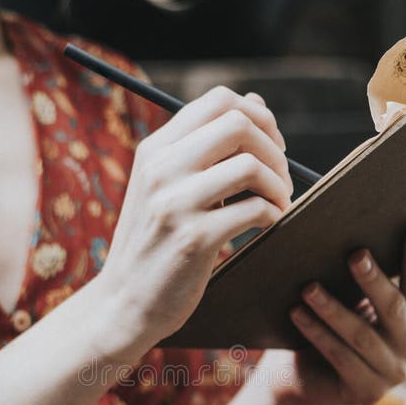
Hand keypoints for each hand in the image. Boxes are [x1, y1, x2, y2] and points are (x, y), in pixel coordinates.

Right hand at [98, 87, 292, 350]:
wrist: (124, 303)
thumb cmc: (155, 244)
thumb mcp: (166, 188)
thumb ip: (205, 148)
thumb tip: (256, 103)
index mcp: (155, 150)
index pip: (218, 101)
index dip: (258, 116)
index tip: (271, 146)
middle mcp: (161, 169)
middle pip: (239, 124)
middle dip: (274, 149)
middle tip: (281, 179)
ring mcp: (175, 203)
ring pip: (250, 165)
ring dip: (279, 184)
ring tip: (278, 204)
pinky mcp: (193, 240)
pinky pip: (254, 210)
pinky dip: (273, 215)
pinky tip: (267, 225)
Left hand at [256, 227, 405, 404]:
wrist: (299, 376)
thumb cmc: (326, 327)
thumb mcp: (349, 302)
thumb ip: (363, 280)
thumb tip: (363, 229)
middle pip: (393, 309)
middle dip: (373, 280)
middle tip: (355, 254)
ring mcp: (391, 375)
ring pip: (361, 335)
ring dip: (332, 309)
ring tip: (308, 287)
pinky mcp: (365, 392)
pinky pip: (340, 357)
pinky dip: (317, 333)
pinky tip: (297, 313)